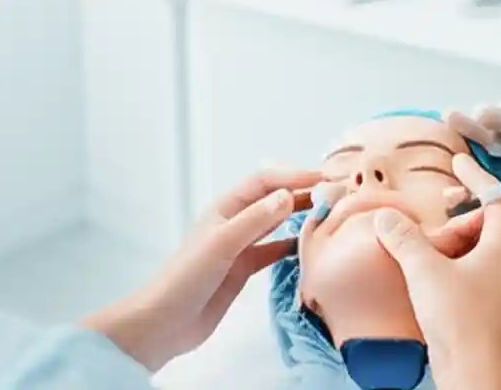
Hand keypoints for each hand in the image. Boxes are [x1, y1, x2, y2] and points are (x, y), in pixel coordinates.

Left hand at [83, 168, 321, 370]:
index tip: (324, 178)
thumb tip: (288, 194)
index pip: (265, 182)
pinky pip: (274, 250)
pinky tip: (311, 246)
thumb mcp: (222, 244)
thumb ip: (255, 220)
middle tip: (335, 195)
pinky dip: (292, 245)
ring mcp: (240, 246)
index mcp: (225, 208)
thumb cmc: (186, 278)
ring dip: (300, 216)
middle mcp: (234, 222)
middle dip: (301, 193)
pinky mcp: (243, 269)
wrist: (165, 323)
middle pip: (272, 199)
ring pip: (276, 223)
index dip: (293, 176)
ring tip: (330, 214)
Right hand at [372, 154, 500, 387]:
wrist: (480, 379)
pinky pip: (499, 280)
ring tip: (443, 250)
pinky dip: (477, 270)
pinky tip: (453, 284)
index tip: (460, 162)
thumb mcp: (423, 271)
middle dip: (472, 215)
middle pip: (500, 226)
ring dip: (473, 244)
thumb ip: (404, 238)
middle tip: (446, 214)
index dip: (477, 177)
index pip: (497, 197)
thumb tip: (387, 217)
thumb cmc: (460, 323)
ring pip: (500, 255)